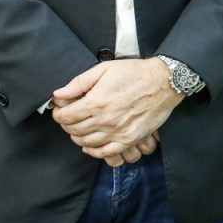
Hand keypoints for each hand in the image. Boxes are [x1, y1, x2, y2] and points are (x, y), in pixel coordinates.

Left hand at [50, 59, 182, 160]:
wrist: (164, 82)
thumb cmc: (135, 73)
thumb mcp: (105, 69)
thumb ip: (79, 83)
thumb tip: (58, 95)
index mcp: (96, 102)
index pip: (65, 117)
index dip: (58, 113)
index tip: (60, 110)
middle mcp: (105, 120)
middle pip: (74, 131)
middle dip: (67, 124)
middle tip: (70, 117)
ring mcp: (117, 132)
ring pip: (86, 143)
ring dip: (78, 136)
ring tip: (81, 128)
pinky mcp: (129, 139)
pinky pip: (105, 153)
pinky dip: (94, 151)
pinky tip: (91, 144)